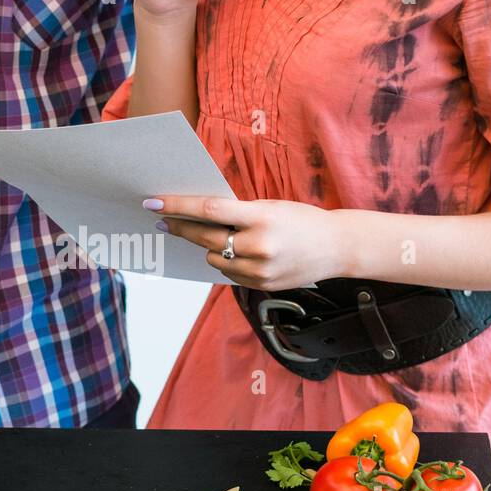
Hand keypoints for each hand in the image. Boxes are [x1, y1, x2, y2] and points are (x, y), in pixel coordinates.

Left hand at [149, 195, 351, 290]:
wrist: (337, 248)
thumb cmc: (302, 220)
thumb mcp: (271, 207)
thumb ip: (239, 212)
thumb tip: (199, 214)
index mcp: (262, 218)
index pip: (210, 210)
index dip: (178, 207)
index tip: (153, 203)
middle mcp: (259, 247)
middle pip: (206, 238)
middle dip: (181, 228)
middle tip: (163, 222)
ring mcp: (260, 271)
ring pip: (214, 258)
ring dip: (210, 247)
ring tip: (220, 237)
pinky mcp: (261, 286)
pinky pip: (229, 274)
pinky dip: (228, 262)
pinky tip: (237, 253)